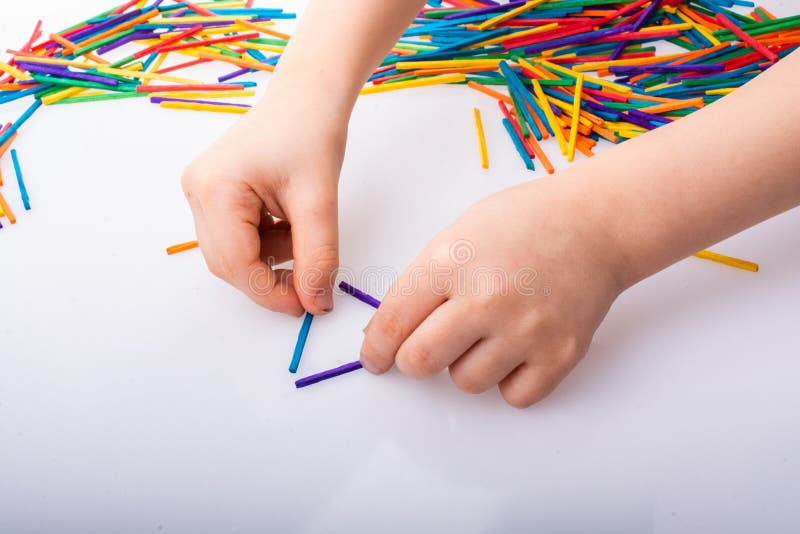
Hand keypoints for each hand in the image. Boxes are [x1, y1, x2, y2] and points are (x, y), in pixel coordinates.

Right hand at [181, 88, 347, 315]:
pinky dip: (267, 242)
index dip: (271, 293)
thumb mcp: (319, 201)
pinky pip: (237, 236)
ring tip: (302, 230)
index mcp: (215, 189)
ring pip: (233, 253)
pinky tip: (289, 221)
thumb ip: (318, 257)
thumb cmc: (311, 134)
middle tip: (311, 284)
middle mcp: (197, 191)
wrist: (308, 99)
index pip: (235, 264)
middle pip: (228, 263)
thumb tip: (315, 305)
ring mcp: (201, 192)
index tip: (306, 306)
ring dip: (272, 258)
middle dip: (271, 279)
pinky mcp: (214, 193)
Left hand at [360, 178, 628, 407]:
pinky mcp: (561, 353)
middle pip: (421, 361)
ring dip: (466, 366)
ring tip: (486, 334)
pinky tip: (515, 349)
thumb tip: (386, 334)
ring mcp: (526, 329)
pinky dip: (509, 381)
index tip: (376, 359)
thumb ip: (420, 284)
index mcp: (451, 263)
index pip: (392, 323)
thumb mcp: (456, 237)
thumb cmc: (522, 224)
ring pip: (466, 383)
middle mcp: (486, 298)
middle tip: (424, 350)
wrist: (594, 224)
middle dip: (414, 361)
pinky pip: (514, 396)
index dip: (376, 349)